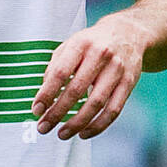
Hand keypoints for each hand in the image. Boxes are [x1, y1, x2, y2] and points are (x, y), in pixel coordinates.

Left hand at [31, 11, 147, 139]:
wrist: (129, 32)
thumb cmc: (93, 42)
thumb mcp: (71, 45)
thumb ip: (55, 67)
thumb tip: (43, 95)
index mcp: (81, 44)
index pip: (60, 72)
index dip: (46, 94)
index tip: (36, 110)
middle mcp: (100, 55)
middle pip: (76, 90)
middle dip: (57, 112)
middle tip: (44, 127)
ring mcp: (117, 70)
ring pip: (96, 103)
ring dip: (77, 123)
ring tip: (62, 134)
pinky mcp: (129, 83)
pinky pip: (113, 110)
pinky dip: (98, 125)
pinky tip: (84, 133)